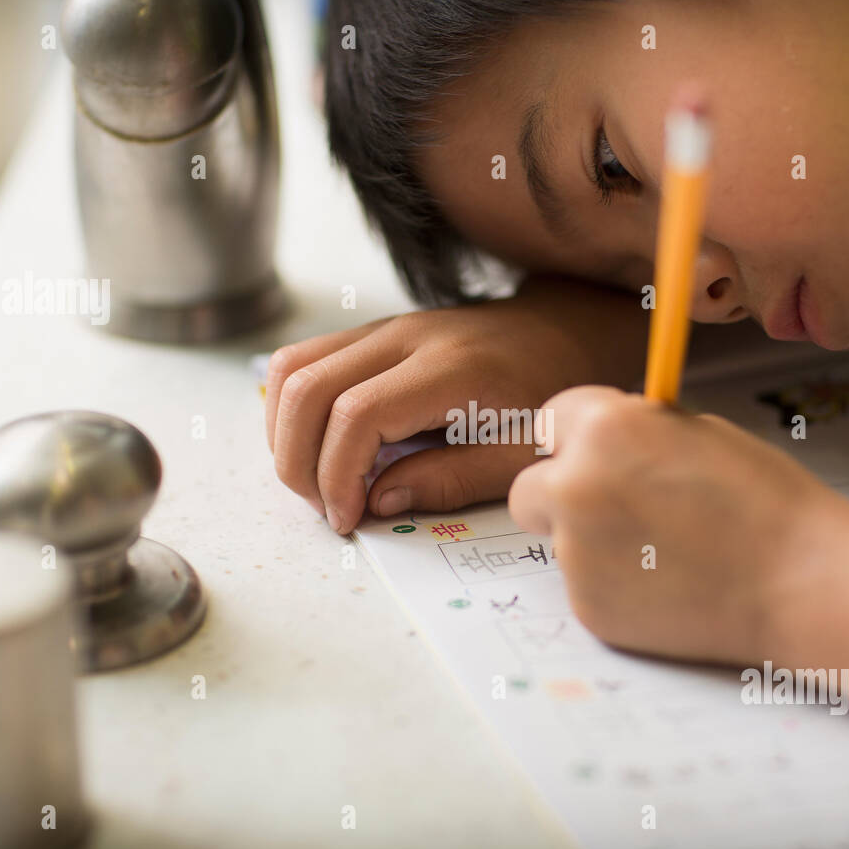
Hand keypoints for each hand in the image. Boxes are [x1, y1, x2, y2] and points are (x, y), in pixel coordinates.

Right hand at [264, 277, 647, 532]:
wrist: (563, 333)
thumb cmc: (550, 396)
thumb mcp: (525, 454)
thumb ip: (455, 479)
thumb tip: (378, 502)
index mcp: (451, 368)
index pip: (358, 414)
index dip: (338, 475)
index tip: (349, 520)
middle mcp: (406, 336)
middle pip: (308, 387)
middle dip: (299, 462)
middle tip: (327, 510)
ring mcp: (383, 328)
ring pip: (292, 368)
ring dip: (286, 435)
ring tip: (319, 485)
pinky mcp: (371, 334)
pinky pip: (303, 362)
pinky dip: (292, 410)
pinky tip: (320, 451)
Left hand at [508, 385, 846, 663]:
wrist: (798, 580)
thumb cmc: (763, 499)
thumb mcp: (697, 432)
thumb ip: (636, 432)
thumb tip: (602, 441)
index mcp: (602, 431)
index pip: (551, 420)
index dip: (576, 437)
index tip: (592, 451)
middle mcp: (574, 489)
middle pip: (529, 488)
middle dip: (561, 494)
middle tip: (615, 506)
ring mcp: (575, 555)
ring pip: (560, 541)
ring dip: (592, 542)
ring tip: (666, 551)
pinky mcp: (588, 607)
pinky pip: (585, 585)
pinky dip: (614, 585)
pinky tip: (669, 584)